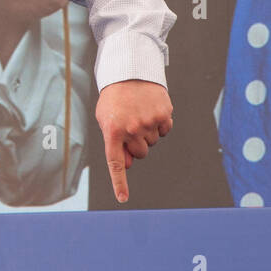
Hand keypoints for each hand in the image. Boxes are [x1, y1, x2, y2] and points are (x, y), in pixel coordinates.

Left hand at [95, 79, 172, 203]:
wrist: (130, 71)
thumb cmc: (115, 97)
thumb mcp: (106, 118)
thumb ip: (114, 142)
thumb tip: (129, 164)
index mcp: (113, 131)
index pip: (116, 163)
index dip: (119, 182)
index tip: (123, 199)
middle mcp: (131, 129)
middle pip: (140, 153)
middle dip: (136, 144)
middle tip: (131, 125)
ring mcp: (148, 122)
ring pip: (153, 142)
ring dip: (148, 132)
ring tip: (139, 112)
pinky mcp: (163, 114)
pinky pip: (165, 130)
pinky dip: (160, 124)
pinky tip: (151, 110)